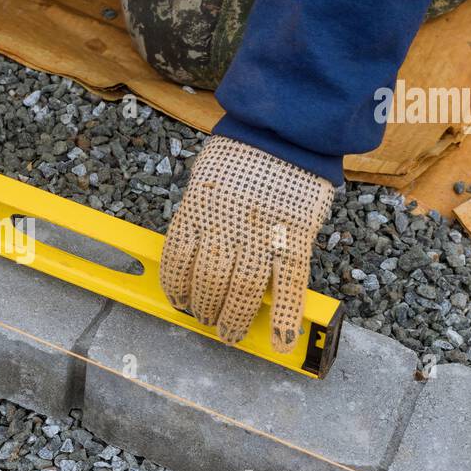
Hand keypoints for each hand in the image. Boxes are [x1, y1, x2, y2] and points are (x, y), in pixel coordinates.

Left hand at [160, 135, 333, 352]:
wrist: (286, 129)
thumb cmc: (244, 153)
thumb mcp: (208, 178)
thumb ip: (202, 214)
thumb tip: (193, 252)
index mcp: (198, 208)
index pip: (177, 258)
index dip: (175, 286)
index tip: (177, 300)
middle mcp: (225, 224)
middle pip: (207, 280)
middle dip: (203, 308)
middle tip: (205, 319)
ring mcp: (261, 234)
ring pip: (242, 290)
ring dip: (234, 318)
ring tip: (230, 333)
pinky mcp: (295, 238)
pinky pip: (288, 285)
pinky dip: (285, 317)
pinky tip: (282, 341)